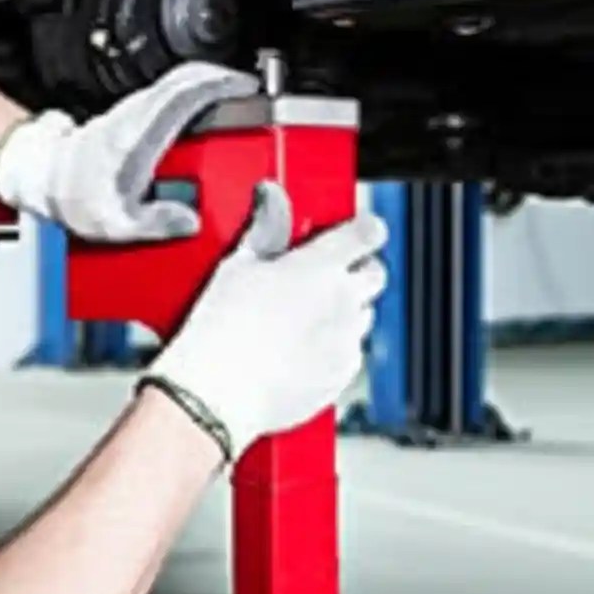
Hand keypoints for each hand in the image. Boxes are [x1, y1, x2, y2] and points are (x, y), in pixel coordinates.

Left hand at [0, 62, 259, 241]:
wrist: (43, 176)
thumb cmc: (73, 193)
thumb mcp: (116, 221)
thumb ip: (156, 223)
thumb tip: (189, 221)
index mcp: (141, 133)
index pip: (187, 92)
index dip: (222, 84)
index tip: (247, 87)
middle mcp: (139, 114)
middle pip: (188, 78)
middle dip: (224, 80)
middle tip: (250, 94)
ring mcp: (136, 111)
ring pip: (179, 84)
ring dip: (209, 88)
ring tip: (234, 105)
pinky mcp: (134, 116)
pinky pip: (172, 96)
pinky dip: (195, 97)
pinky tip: (205, 118)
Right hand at [147, 183, 388, 460]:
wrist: (217, 392)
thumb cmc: (221, 329)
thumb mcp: (235, 266)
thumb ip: (263, 230)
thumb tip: (270, 201)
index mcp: (320, 265)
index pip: (368, 232)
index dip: (366, 228)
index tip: (360, 230)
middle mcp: (343, 301)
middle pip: (376, 273)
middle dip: (360, 270)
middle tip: (331, 274)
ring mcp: (345, 339)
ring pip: (365, 314)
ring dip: (347, 309)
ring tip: (308, 316)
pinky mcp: (341, 375)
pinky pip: (352, 352)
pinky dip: (336, 347)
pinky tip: (301, 349)